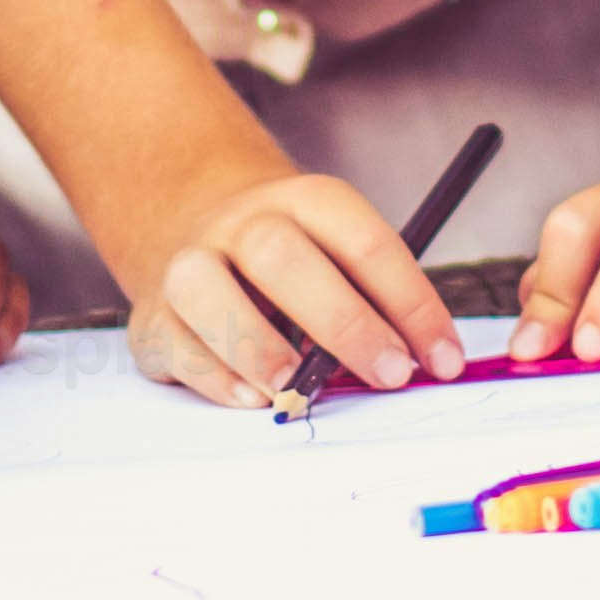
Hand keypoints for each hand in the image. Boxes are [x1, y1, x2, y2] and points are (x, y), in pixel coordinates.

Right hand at [99, 150, 454, 408]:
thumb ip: (374, 302)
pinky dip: (215, 377)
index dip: (412, 302)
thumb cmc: (292, 265)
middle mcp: (242, 224)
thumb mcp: (338, 257)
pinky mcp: (155, 315)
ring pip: (207, 290)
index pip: (364, 242)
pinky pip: (176, 343)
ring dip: (258, 346)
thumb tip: (423, 364)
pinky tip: (252, 398)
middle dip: (343, 321)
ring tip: (298, 389)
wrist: (195, 231)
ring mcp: (191, 264)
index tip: (444, 358)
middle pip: (281, 256)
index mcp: (304, 202)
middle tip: (390, 374)